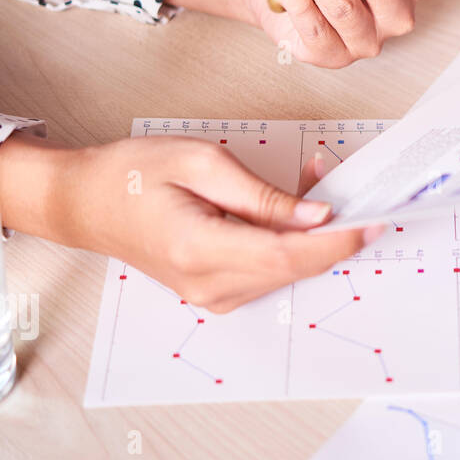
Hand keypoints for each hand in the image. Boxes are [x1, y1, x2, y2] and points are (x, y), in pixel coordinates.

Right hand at [0, 134, 380, 313]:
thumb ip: (264, 196)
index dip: (338, 242)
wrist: (85, 203)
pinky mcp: (217, 291)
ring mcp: (212, 295)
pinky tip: (292, 206)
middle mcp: (209, 285)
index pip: (288, 256)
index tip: (375, 222)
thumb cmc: (133, 174)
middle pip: (295, 267)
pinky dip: (291, 240)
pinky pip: (269, 269)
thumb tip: (316, 216)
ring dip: (313, 230)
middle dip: (333, 229)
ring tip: (313, 176)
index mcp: (201, 250)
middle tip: (350, 184)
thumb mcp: (202, 164)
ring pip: (287, 269)